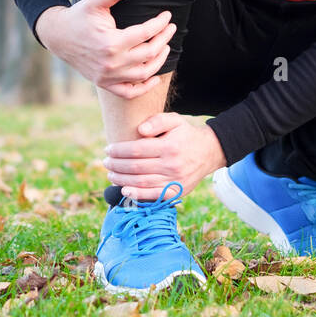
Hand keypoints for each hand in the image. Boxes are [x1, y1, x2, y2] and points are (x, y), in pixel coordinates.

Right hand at [34, 0, 176, 99]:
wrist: (58, 36)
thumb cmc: (78, 17)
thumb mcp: (95, 1)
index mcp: (111, 42)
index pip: (145, 33)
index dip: (160, 23)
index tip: (167, 15)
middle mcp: (111, 63)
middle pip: (149, 53)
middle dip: (164, 39)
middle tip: (171, 28)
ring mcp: (108, 76)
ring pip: (144, 74)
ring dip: (159, 61)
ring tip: (165, 47)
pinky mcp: (104, 83)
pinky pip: (129, 92)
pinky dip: (144, 88)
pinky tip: (154, 77)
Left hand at [103, 112, 226, 200]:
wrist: (209, 152)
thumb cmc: (186, 134)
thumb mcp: (175, 120)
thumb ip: (157, 121)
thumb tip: (140, 130)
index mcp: (169, 146)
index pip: (136, 150)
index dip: (118, 150)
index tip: (108, 149)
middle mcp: (172, 165)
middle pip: (136, 167)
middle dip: (116, 165)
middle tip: (105, 162)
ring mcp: (174, 180)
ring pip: (141, 182)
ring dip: (121, 179)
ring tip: (110, 173)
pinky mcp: (176, 192)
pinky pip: (153, 196)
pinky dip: (136, 194)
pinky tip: (124, 189)